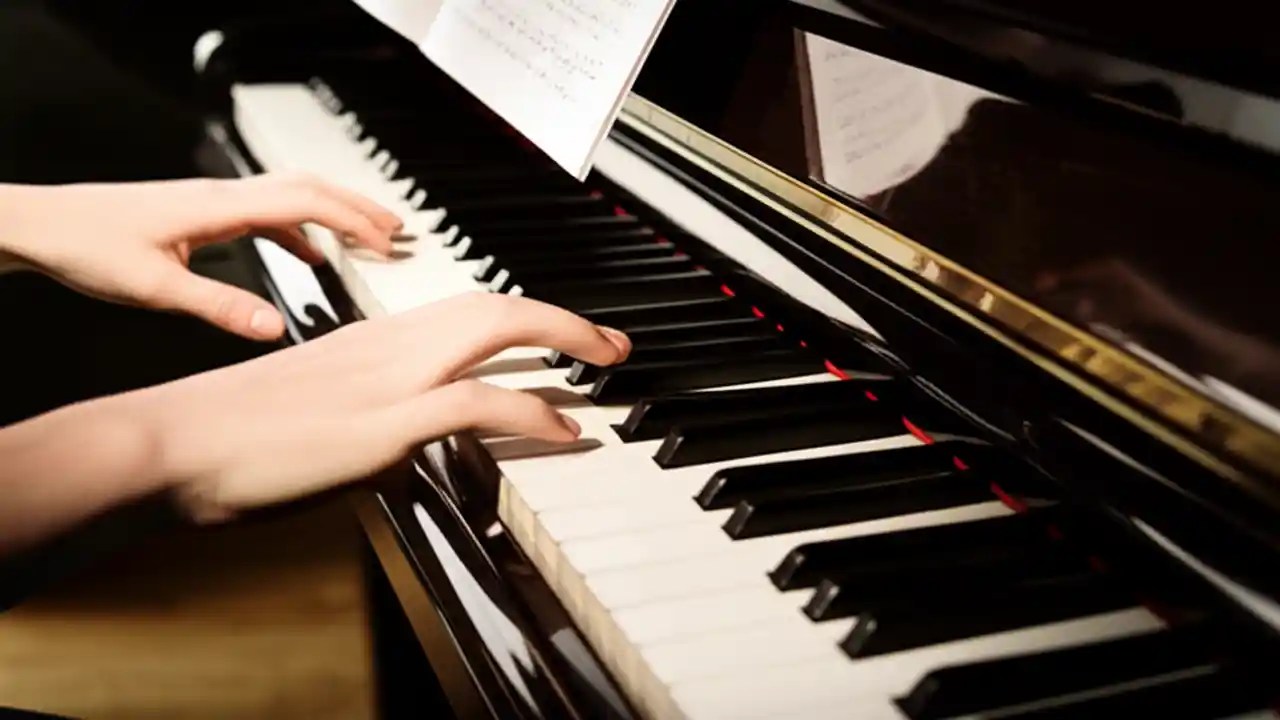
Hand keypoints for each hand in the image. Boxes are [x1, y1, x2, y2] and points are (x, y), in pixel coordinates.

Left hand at [0, 173, 400, 339]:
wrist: (42, 223)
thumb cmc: (88, 246)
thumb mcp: (154, 287)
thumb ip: (218, 306)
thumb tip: (273, 327)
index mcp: (220, 207)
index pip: (306, 202)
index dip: (353, 222)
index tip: (387, 246)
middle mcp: (224, 195)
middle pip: (310, 187)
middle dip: (360, 209)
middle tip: (400, 234)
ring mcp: (216, 201)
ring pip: (293, 195)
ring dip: (337, 214)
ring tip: (372, 238)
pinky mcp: (206, 213)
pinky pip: (269, 214)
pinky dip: (302, 230)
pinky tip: (313, 254)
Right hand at [106, 292, 631, 522]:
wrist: (170, 446)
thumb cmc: (235, 439)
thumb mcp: (322, 419)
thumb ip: (378, 424)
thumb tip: (417, 451)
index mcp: (371, 341)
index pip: (463, 310)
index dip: (522, 318)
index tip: (560, 338)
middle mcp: (386, 346)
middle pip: (490, 304)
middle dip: (562, 318)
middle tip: (611, 342)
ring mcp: (385, 380)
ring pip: (492, 328)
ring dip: (563, 339)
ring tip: (607, 363)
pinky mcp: (379, 424)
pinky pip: (474, 401)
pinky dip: (530, 409)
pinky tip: (563, 429)